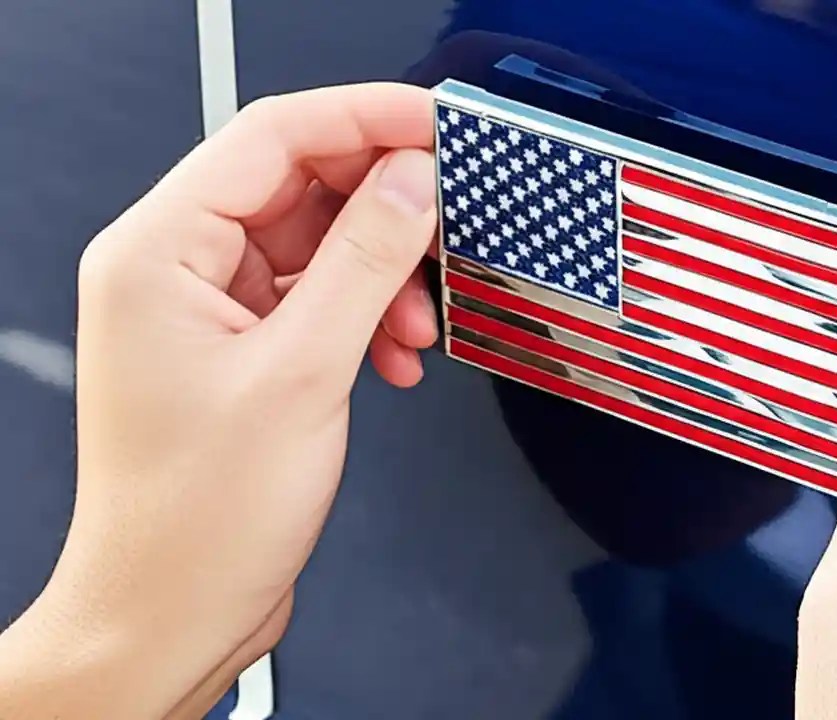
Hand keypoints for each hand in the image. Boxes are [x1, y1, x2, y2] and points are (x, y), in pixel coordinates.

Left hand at [0, 83, 438, 718]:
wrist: (173, 611)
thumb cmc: (199, 520)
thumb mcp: (302, 373)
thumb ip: (364, 263)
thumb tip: (410, 182)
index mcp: (157, 252)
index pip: (272, 137)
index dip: (364, 119)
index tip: (435, 126)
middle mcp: (173, 269)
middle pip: (297, 186)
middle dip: (383, 211)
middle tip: (450, 220)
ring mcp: (205, 311)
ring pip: (316, 245)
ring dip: (382, 277)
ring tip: (418, 326)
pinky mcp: (239, 350)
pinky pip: (315, 298)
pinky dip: (367, 318)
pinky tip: (396, 357)